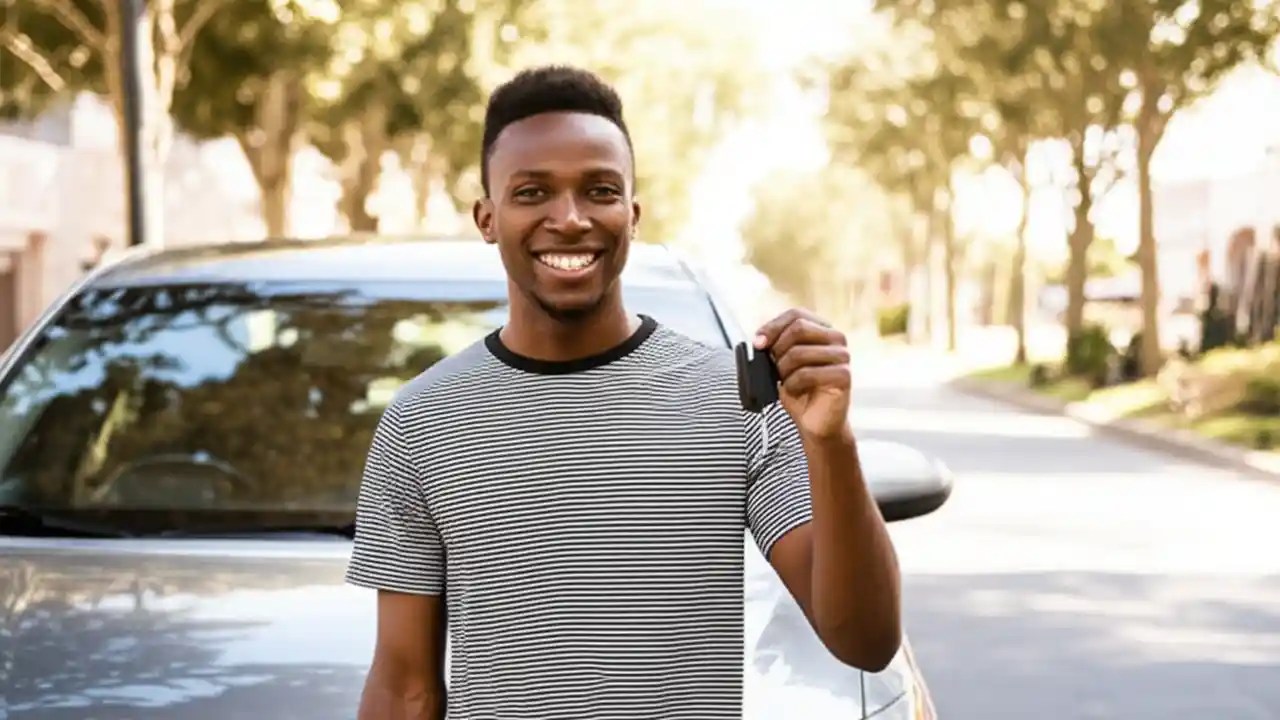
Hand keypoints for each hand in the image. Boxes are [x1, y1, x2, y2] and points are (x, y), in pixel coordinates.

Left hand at [754, 308, 851, 439]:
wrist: (814, 421)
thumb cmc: (800, 391)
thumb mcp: (781, 362)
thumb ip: (775, 345)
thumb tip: (760, 339)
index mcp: (821, 329)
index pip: (796, 314)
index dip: (773, 326)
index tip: (758, 342)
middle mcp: (835, 338)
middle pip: (799, 328)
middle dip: (778, 349)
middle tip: (774, 367)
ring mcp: (842, 356)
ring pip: (800, 352)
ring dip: (784, 370)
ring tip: (786, 381)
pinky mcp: (843, 375)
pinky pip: (807, 373)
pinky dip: (793, 384)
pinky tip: (796, 390)